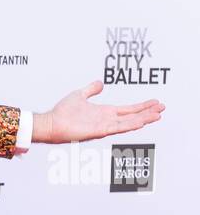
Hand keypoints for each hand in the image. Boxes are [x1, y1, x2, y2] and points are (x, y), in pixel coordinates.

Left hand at [32, 80, 163, 144]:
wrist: (50, 123)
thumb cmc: (62, 112)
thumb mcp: (80, 95)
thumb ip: (91, 89)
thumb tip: (100, 83)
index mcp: (104, 112)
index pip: (127, 109)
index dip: (141, 106)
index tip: (155, 102)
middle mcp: (106, 120)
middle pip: (132, 116)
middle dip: (147, 112)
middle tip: (163, 108)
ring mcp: (103, 126)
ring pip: (128, 123)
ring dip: (143, 119)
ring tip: (157, 115)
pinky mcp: (98, 131)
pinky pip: (117, 128)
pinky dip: (129, 125)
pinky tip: (140, 123)